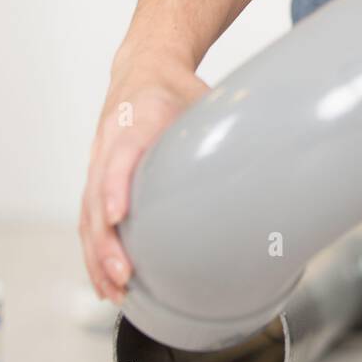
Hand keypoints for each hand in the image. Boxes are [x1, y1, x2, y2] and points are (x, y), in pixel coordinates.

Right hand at [79, 56, 209, 303]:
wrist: (144, 69)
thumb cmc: (175, 89)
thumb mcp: (202, 98)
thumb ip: (227, 127)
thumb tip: (273, 157)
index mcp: (137, 118)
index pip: (120, 154)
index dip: (117, 186)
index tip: (121, 216)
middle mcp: (109, 142)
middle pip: (97, 195)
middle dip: (107, 240)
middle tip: (125, 275)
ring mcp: (98, 161)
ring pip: (89, 214)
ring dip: (98, 256)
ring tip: (116, 291)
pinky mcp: (97, 178)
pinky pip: (88, 218)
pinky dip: (94, 251)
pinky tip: (106, 280)